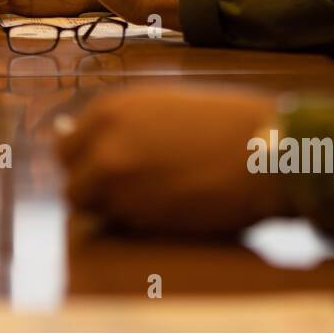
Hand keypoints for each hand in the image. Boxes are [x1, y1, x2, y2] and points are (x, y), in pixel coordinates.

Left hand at [57, 82, 290, 235]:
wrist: (267, 153)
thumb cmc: (226, 123)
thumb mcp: (164, 106)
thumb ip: (120, 122)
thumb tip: (74, 134)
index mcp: (110, 110)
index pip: (66, 146)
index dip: (84, 161)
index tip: (100, 168)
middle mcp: (104, 146)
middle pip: (72, 182)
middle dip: (91, 188)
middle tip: (126, 189)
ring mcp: (119, 185)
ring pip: (93, 209)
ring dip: (114, 208)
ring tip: (155, 197)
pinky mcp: (140, 219)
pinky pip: (120, 226)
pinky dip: (135, 223)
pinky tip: (168, 208)